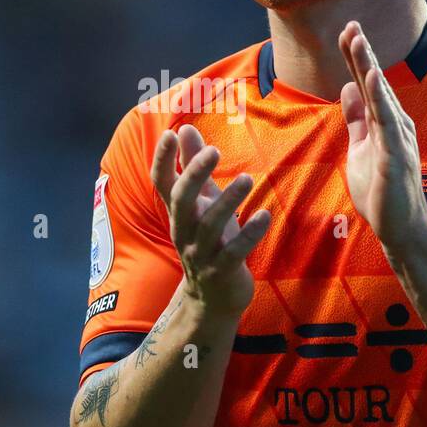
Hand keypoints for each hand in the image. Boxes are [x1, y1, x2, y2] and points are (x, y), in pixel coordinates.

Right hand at [150, 124, 271, 314]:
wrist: (212, 297)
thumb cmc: (208, 240)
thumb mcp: (200, 203)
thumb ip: (192, 166)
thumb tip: (184, 129)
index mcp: (178, 212)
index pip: (161, 183)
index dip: (162, 159)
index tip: (169, 134)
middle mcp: (185, 231)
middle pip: (182, 201)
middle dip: (195, 175)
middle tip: (215, 151)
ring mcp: (202, 253)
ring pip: (210, 226)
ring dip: (227, 202)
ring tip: (245, 179)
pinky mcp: (223, 271)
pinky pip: (235, 252)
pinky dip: (249, 234)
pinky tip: (265, 215)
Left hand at [337, 20, 426, 257]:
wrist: (399, 228)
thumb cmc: (382, 191)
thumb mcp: (360, 147)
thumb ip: (356, 120)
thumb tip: (347, 88)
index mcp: (383, 122)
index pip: (365, 85)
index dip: (356, 59)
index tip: (345, 32)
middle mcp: (394, 123)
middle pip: (373, 83)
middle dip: (362, 53)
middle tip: (351, 24)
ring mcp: (397, 137)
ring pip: (380, 95)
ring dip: (369, 66)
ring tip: (359, 40)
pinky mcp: (396, 153)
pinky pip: (386, 121)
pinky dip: (378, 97)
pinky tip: (370, 77)